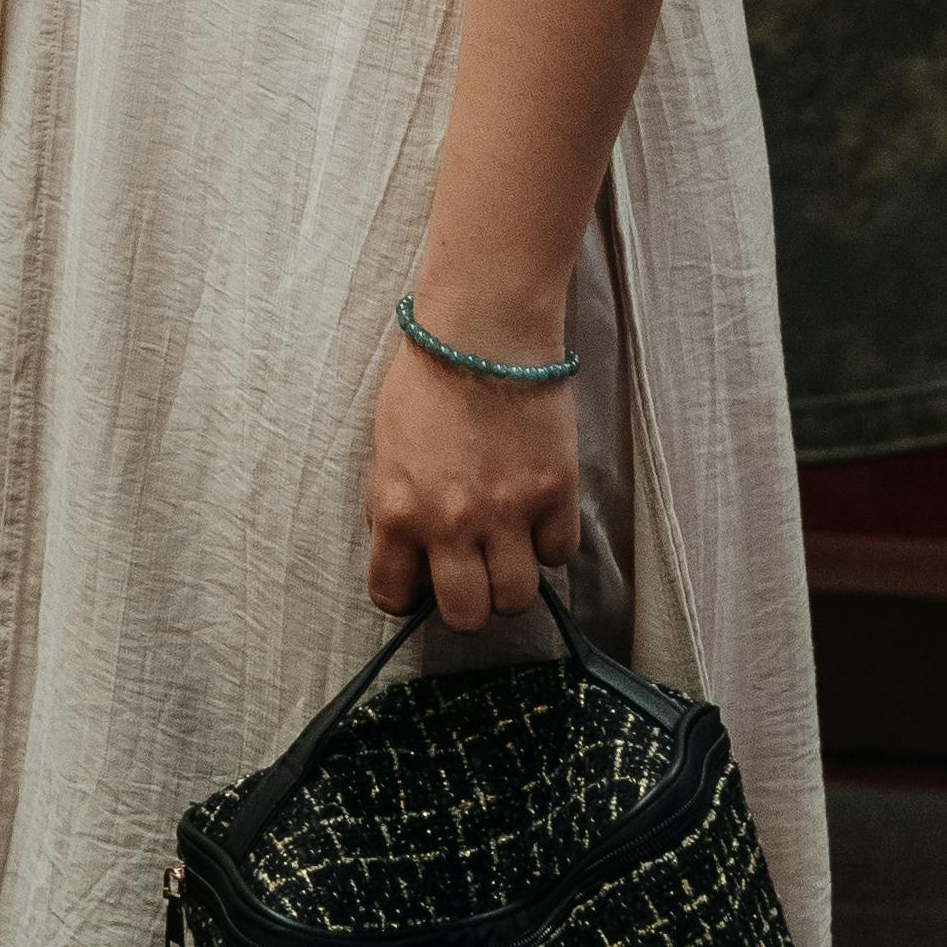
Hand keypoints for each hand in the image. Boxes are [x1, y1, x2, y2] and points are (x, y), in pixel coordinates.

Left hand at [365, 319, 580, 631]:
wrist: (483, 331)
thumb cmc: (426, 378)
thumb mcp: (386, 446)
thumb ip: (395, 504)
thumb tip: (407, 547)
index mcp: (398, 510)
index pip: (392, 595)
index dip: (405, 597)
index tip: (418, 584)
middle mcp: (451, 523)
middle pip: (466, 616)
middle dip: (468, 603)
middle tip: (472, 574)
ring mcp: (508, 513)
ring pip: (516, 598)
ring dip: (512, 581)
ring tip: (507, 550)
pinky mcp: (555, 495)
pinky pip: (559, 554)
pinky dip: (549, 543)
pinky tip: (538, 517)